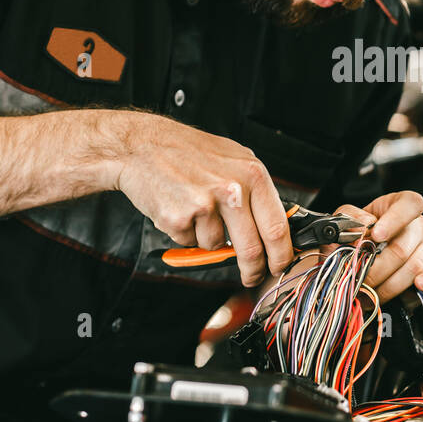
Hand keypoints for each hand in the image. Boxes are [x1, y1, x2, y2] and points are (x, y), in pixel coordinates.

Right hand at [113, 112, 292, 284]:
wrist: (142, 145)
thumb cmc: (187, 151)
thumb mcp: (234, 159)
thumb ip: (254, 190)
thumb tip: (272, 225)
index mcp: (252, 174)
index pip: (277, 227)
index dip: (281, 255)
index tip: (279, 266)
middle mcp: (233, 189)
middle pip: (252, 249)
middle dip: (253, 270)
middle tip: (251, 276)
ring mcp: (206, 204)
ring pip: (216, 246)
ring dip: (207, 238)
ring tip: (194, 209)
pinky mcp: (180, 218)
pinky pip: (190, 242)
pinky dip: (184, 233)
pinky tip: (178, 208)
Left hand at [334, 191, 422, 302]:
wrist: (366, 261)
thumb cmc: (358, 238)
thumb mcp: (347, 222)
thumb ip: (350, 220)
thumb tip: (363, 227)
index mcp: (399, 206)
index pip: (409, 204)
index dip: (394, 219)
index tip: (375, 235)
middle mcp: (419, 225)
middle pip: (404, 245)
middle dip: (378, 268)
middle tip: (360, 281)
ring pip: (417, 265)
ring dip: (391, 284)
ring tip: (373, 294)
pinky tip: (420, 285)